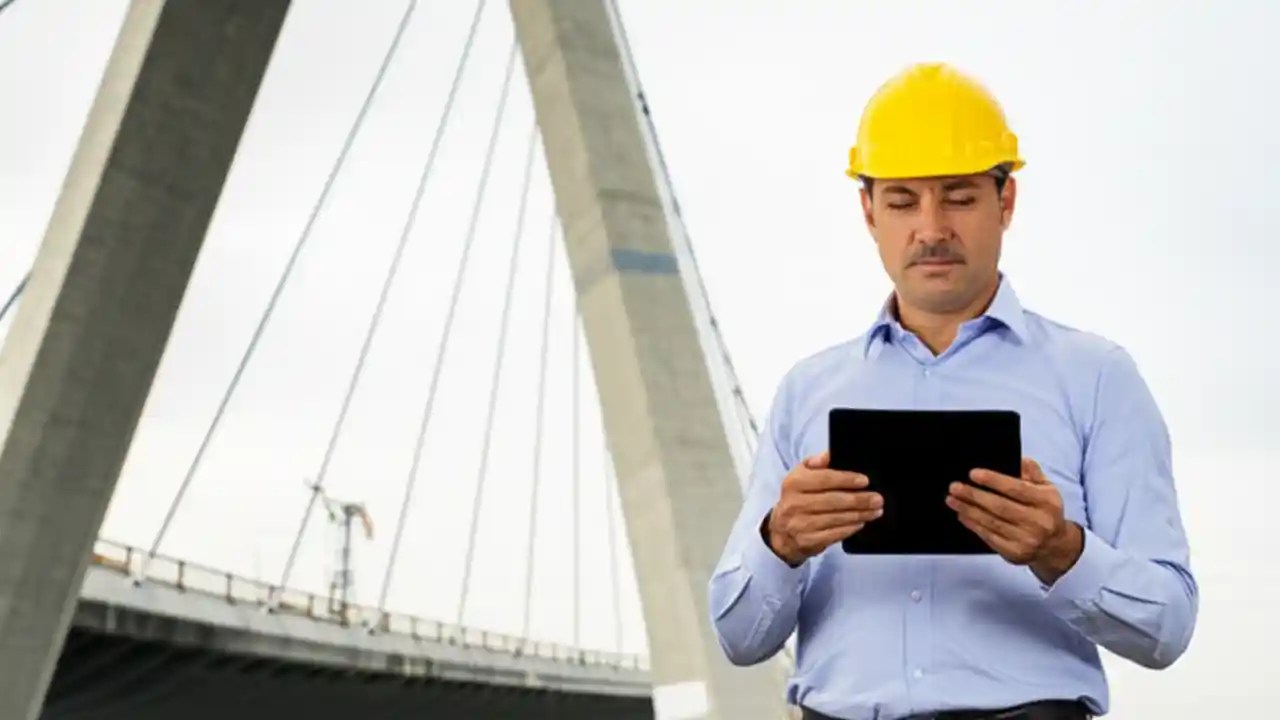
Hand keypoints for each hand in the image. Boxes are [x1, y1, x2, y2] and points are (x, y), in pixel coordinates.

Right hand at [764, 450, 882, 566]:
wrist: (781, 532)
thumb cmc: (797, 499)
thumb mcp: (800, 477)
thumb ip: (815, 463)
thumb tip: (829, 454)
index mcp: (793, 483)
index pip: (824, 478)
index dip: (846, 479)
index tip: (865, 481)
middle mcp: (794, 504)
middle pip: (833, 500)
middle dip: (859, 499)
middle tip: (877, 498)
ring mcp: (800, 524)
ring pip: (836, 518)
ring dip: (860, 514)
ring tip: (875, 510)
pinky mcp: (807, 541)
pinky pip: (834, 534)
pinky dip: (850, 528)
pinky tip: (861, 522)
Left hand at [946, 457, 1083, 583]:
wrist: (1054, 546)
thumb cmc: (1045, 511)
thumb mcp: (1046, 488)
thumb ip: (1033, 472)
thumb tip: (1018, 459)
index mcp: (1047, 502)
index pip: (1017, 489)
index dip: (994, 480)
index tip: (973, 473)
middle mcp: (1038, 522)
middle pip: (1000, 507)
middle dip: (974, 496)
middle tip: (954, 487)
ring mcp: (1026, 540)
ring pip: (991, 522)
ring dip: (968, 510)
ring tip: (952, 499)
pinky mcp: (1015, 553)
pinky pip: (989, 537)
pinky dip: (973, 525)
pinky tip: (962, 515)